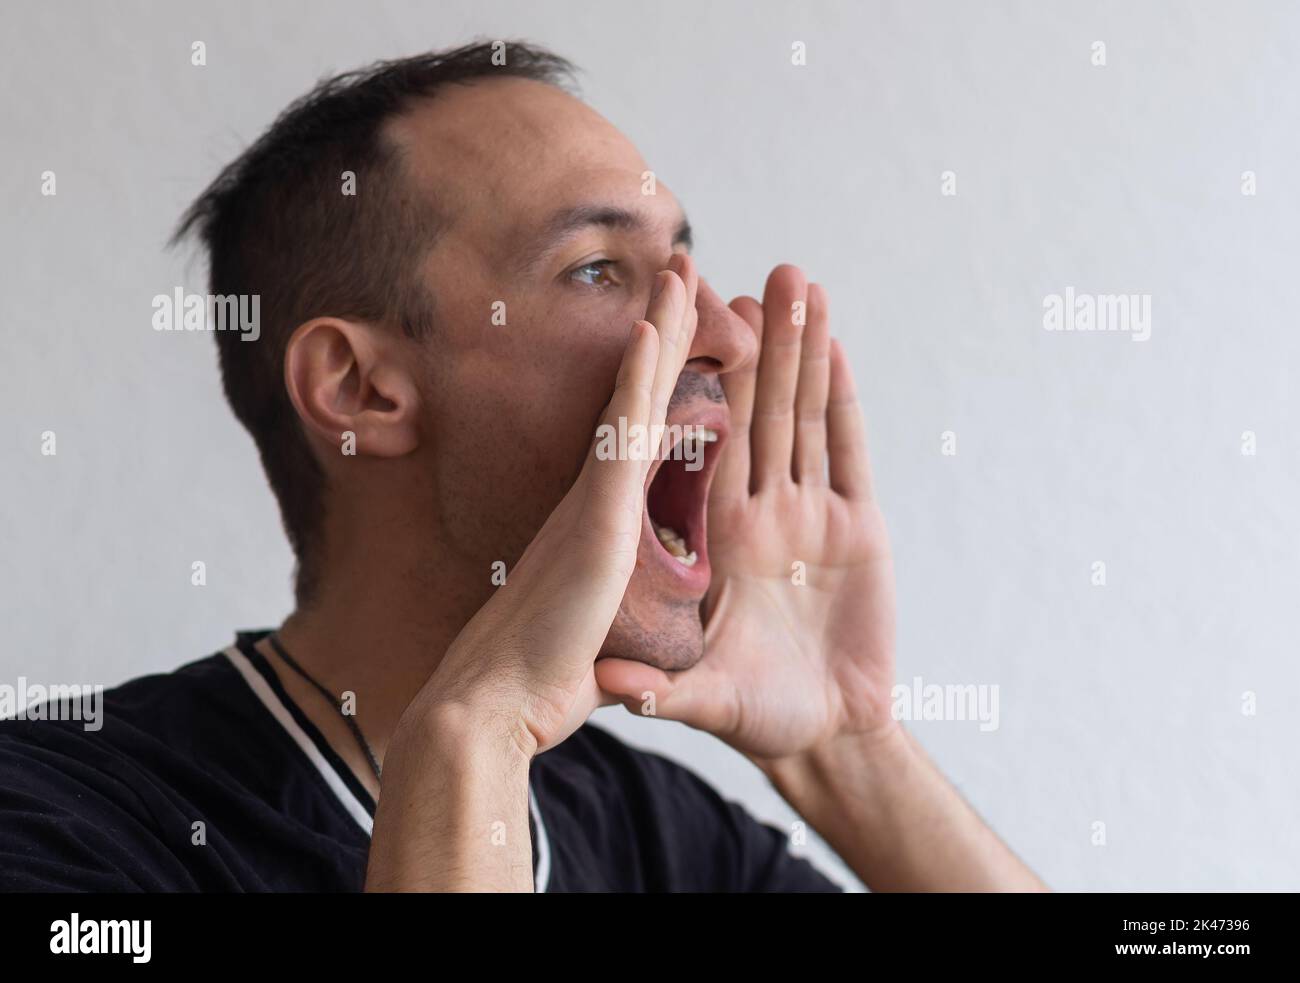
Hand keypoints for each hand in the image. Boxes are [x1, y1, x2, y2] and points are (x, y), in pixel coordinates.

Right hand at [402, 255, 699, 756]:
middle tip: (683, 272)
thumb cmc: (534, 684)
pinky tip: (657, 326)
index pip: (640, 437)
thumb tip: (621, 657)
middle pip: (639, 398)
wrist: (486, 706)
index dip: (662, 382)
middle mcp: (596, 499)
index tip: (680, 335)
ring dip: (660, 330)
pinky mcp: (597, 518)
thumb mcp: (592, 644)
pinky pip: (624, 432)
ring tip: (682, 269)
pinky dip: (641, 377)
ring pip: (635, 397)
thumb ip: (614, 633)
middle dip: (664, 333)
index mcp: (600, 524)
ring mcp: (594, 502)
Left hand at [595, 265, 896, 760]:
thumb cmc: (760, 719)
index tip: (672, 314)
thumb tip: (615, 691)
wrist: (827, 736)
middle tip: (746, 272)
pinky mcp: (860, 529)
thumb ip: (667, 691)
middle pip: (753, 411)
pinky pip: (848, 451)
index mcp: (712, 539)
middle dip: (752, 342)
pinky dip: (843, 400)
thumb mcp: (709, 700)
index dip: (685, 380)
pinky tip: (837, 347)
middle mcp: (757, 515)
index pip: (695, 443)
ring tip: (797, 281)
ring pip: (801, 415)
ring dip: (801, 349)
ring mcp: (810, 517)